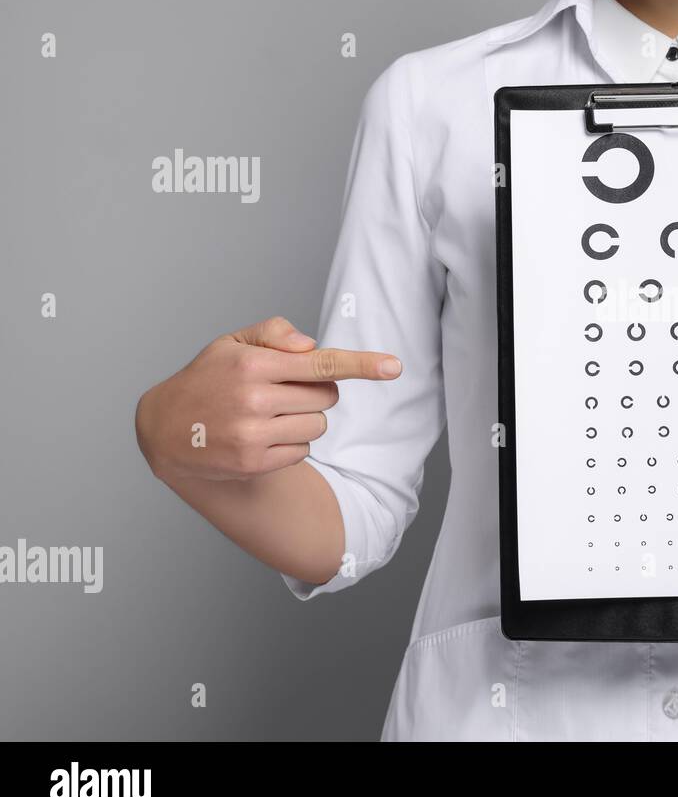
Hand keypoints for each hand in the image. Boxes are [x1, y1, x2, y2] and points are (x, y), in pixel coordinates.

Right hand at [135, 316, 401, 481]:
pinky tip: (261, 437)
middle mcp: (255, 399)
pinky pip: (303, 451)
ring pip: (319, 426)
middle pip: (328, 395)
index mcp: (254, 364)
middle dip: (315, 391)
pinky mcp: (255, 463)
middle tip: (282, 391)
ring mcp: (254, 434)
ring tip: (268, 415)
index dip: (362, 365)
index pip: (321, 363)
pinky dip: (292, 444)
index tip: (394, 366)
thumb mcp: (230, 343)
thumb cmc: (206, 379)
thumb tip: (311, 345)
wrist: (164, 428)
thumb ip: (273, 334)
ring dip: (305, 420)